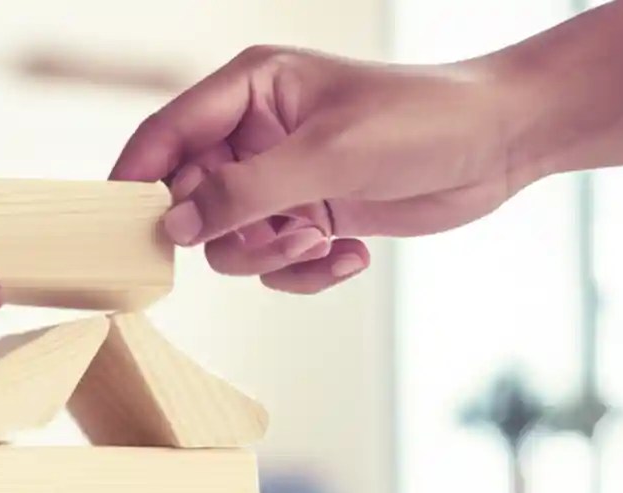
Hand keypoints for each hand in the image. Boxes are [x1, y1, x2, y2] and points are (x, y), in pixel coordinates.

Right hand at [112, 46, 520, 292]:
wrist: (501, 142)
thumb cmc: (420, 120)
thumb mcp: (325, 155)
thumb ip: (242, 193)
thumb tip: (175, 226)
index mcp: (249, 90)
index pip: (166, 134)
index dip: (138, 179)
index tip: (121, 227)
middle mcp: (254, 135)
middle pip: (192, 200)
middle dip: (230, 232)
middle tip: (279, 239)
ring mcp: (280, 179)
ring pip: (230, 241)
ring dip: (271, 257)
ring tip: (321, 242)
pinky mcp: (308, 216)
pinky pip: (273, 263)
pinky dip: (304, 272)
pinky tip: (349, 256)